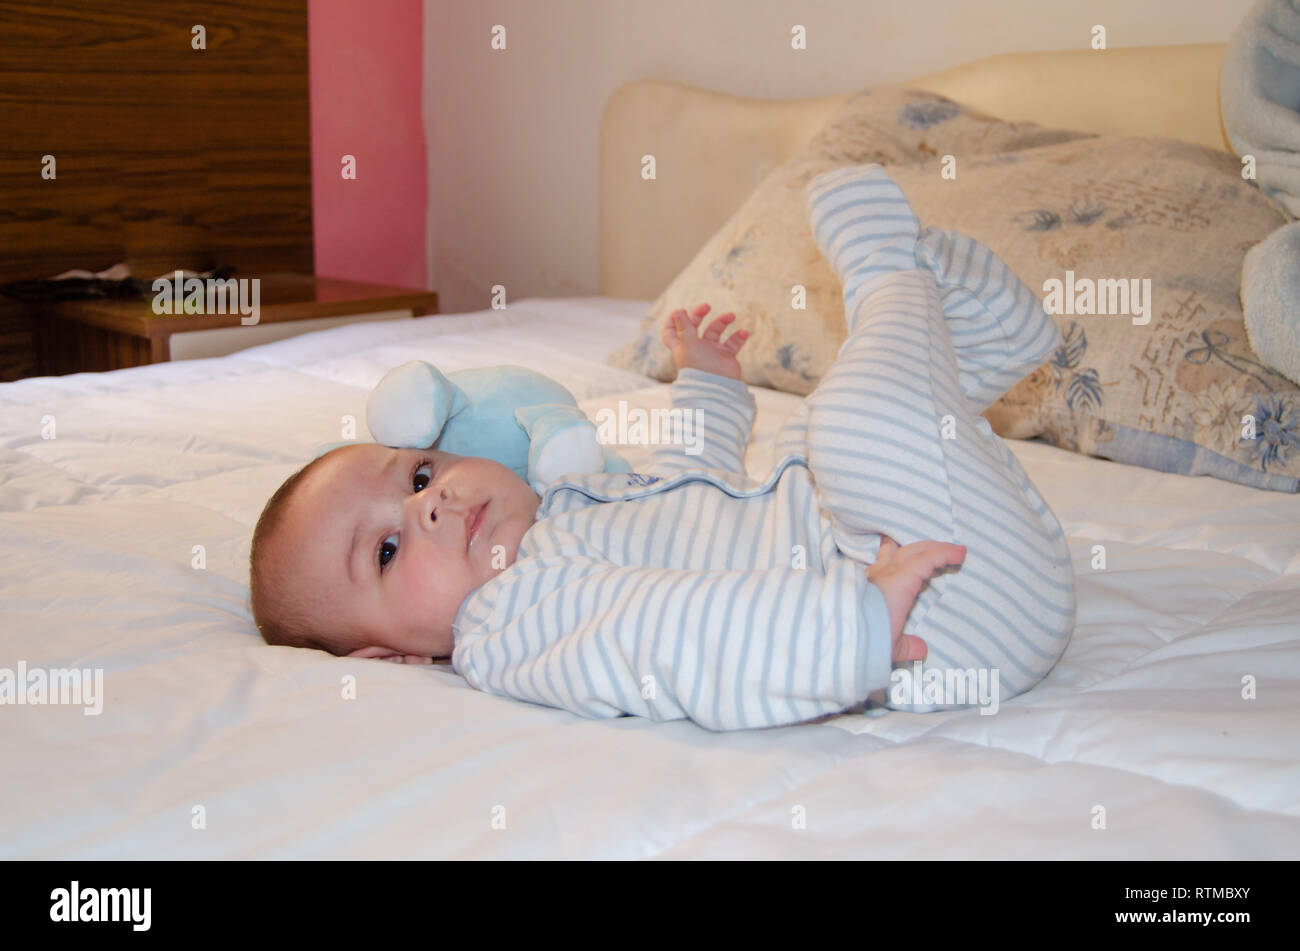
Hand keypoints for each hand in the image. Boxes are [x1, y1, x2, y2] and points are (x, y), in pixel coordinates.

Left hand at [661, 302, 749, 379]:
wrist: (718, 389)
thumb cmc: (699, 368)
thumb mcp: (689, 345)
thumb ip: (684, 327)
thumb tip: (678, 311)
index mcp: (682, 345)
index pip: (671, 331)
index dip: (672, 320)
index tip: (681, 311)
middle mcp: (695, 348)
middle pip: (694, 326)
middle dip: (699, 314)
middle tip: (707, 306)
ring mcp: (711, 352)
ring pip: (715, 331)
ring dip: (723, 321)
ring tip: (731, 316)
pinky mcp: (725, 357)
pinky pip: (733, 343)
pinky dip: (739, 337)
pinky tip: (743, 333)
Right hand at [865, 535, 965, 661]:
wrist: (850, 636)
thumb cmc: (863, 640)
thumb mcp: (888, 644)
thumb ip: (906, 644)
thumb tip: (922, 649)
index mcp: (872, 587)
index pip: (884, 563)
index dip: (893, 554)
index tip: (902, 550)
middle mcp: (879, 575)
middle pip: (902, 552)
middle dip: (921, 549)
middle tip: (937, 549)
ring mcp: (891, 572)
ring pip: (916, 552)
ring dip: (936, 549)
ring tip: (954, 551)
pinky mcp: (904, 575)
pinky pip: (928, 558)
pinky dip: (945, 553)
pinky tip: (959, 554)